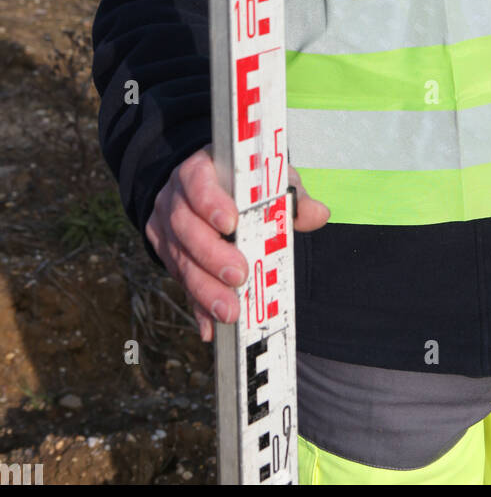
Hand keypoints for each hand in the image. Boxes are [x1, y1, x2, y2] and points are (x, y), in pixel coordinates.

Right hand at [146, 143, 329, 340]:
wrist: (203, 186)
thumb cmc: (241, 181)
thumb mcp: (268, 178)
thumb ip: (292, 195)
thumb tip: (318, 214)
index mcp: (200, 170)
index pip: (199, 181)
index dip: (211, 202)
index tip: (231, 223)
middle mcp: (175, 198)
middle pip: (186, 226)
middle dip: (212, 255)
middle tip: (238, 276)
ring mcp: (166, 228)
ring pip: (179, 259)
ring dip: (205, 289)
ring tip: (230, 311)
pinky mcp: (166, 254)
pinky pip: (180, 283)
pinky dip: (197, 306)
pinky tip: (212, 326)